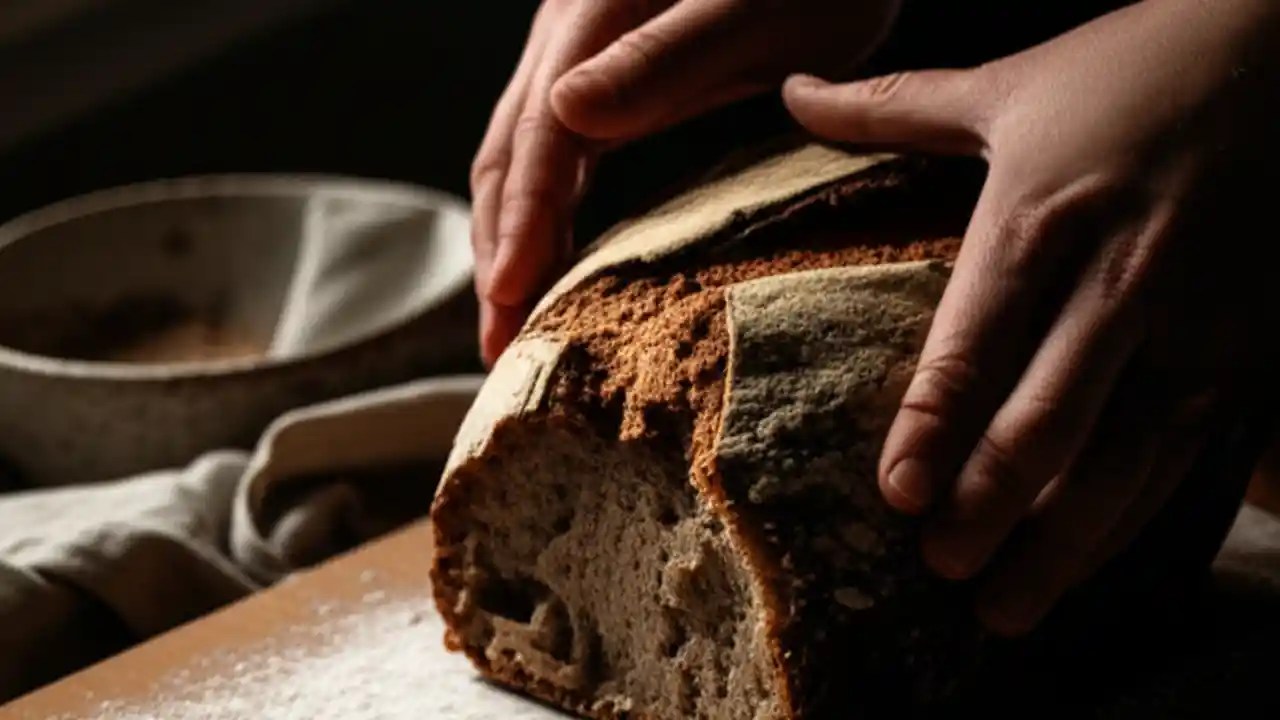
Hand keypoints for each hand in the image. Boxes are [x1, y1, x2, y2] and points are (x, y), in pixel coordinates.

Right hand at [471, 0, 902, 364]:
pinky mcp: (606, 74)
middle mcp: (569, 34)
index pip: (539, 133)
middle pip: (508, 152)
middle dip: (499, 248)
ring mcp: (581, 53)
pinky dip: (543, 214)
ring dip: (512, 238)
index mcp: (592, 15)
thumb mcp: (750, 13)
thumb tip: (564, 111)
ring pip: (521, 158)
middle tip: (501, 342)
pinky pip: (555, 154)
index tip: (509, 296)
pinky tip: (549, 258)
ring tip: (512, 320)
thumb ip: (663, 58)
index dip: (521, 217)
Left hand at [784, 0, 1279, 634]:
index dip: (931, 427)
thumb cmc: (1136, 65)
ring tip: (1006, 607)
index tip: (894, 496)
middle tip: (940, 567)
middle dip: (991, 506)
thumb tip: (792, 91)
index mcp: (1044, 212)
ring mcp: (1202, 319)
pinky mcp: (1258, 349)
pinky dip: (1137, 518)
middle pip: (1048, 418)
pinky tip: (1093, 561)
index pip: (975, 341)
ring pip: (1127, 458)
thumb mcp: (1010, 83)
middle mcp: (1123, 276)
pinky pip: (1191, 455)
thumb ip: (893, 107)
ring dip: (1064, 543)